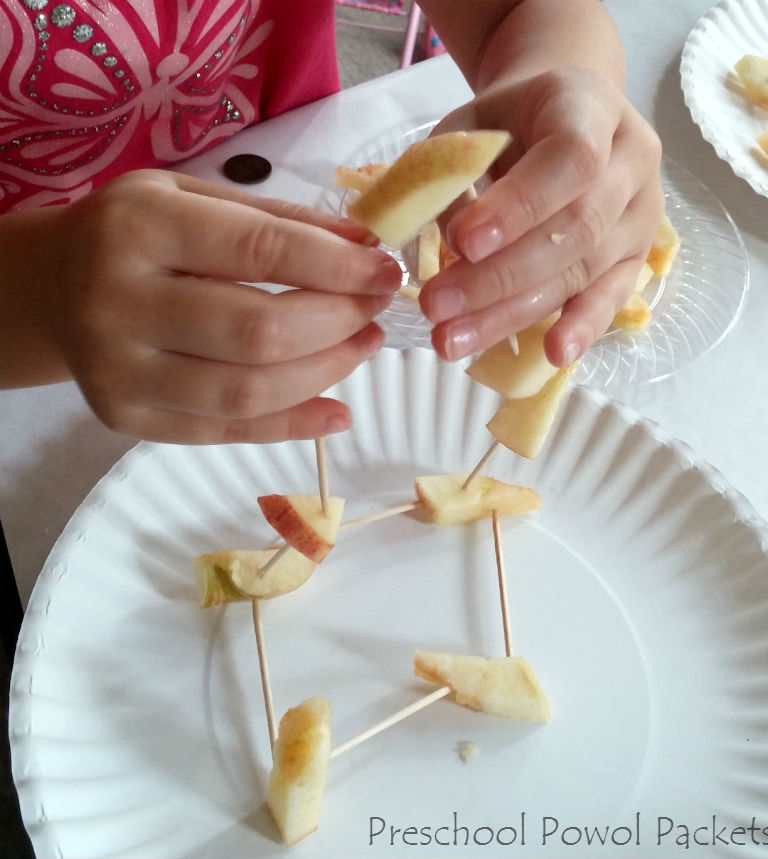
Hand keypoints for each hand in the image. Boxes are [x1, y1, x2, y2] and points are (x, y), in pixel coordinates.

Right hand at [40, 170, 400, 441]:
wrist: (53, 288)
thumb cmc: (135, 233)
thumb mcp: (196, 198)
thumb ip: (279, 220)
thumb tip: (366, 248)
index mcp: (138, 228)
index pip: (260, 251)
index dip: (339, 266)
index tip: (387, 271)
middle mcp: (119, 302)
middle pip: (258, 332)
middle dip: (337, 322)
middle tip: (375, 309)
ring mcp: (119, 372)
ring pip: (248, 393)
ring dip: (325, 373)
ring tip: (362, 345)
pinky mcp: (127, 419)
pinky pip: (226, 432)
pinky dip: (292, 425)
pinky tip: (335, 410)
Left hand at [419, 68, 663, 364]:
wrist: (564, 119)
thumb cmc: (512, 123)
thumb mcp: (470, 125)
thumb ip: (452, 170)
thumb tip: (444, 242)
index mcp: (590, 108)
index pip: (570, 159)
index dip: (519, 206)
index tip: (461, 242)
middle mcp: (631, 161)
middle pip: (576, 227)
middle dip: (499, 275)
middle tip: (437, 305)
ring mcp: (641, 213)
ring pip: (583, 270)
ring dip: (513, 311)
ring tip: (452, 339)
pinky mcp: (636, 258)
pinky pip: (613, 296)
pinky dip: (581, 327)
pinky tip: (554, 355)